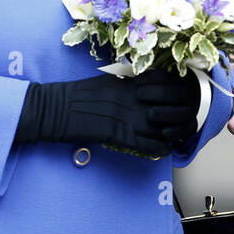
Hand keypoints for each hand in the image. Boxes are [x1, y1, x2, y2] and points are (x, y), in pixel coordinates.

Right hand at [15, 68, 200, 157]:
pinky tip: (164, 150)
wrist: (52, 108)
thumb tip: (138, 88)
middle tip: (181, 121)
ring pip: (157, 124)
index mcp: (124, 82)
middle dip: (175, 113)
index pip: (160, 83)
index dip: (172, 92)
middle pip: (163, 104)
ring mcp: (121, 115)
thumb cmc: (74, 96)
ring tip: (176, 138)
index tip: (177, 100)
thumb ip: (124, 85)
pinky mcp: (114, 133)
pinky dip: (156, 147)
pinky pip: (142, 142)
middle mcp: (127, 96)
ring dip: (168, 132)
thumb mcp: (104, 83)